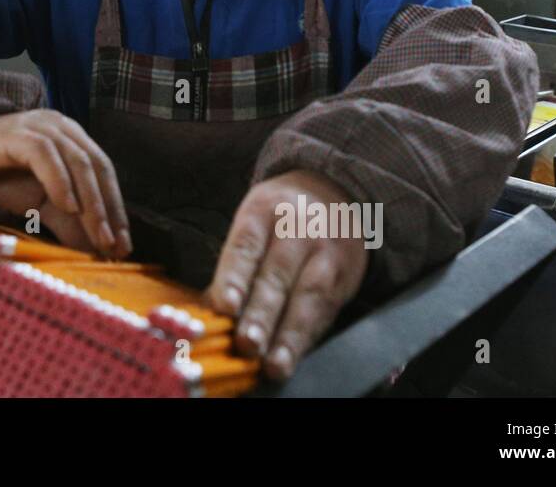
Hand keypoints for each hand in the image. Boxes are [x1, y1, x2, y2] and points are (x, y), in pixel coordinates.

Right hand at [0, 109, 130, 258]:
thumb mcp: (38, 204)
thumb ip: (67, 223)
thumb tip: (96, 250)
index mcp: (71, 138)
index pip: (104, 171)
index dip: (116, 207)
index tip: (124, 244)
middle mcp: (60, 127)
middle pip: (96, 166)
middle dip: (109, 209)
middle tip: (114, 245)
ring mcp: (38, 126)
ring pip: (77, 160)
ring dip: (91, 201)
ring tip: (98, 234)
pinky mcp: (15, 134)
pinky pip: (44, 155)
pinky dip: (60, 181)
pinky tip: (68, 207)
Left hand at [208, 168, 368, 381]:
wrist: (335, 192)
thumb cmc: (279, 216)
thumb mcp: (253, 222)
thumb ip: (234, 265)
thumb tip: (208, 312)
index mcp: (262, 210)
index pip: (246, 246)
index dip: (234, 277)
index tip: (225, 307)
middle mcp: (297, 228)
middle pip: (276, 275)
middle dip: (261, 314)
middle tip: (246, 345)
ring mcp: (325, 251)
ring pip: (307, 296)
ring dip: (288, 335)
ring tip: (273, 364)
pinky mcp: (346, 274)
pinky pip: (326, 309)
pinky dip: (308, 336)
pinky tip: (293, 355)